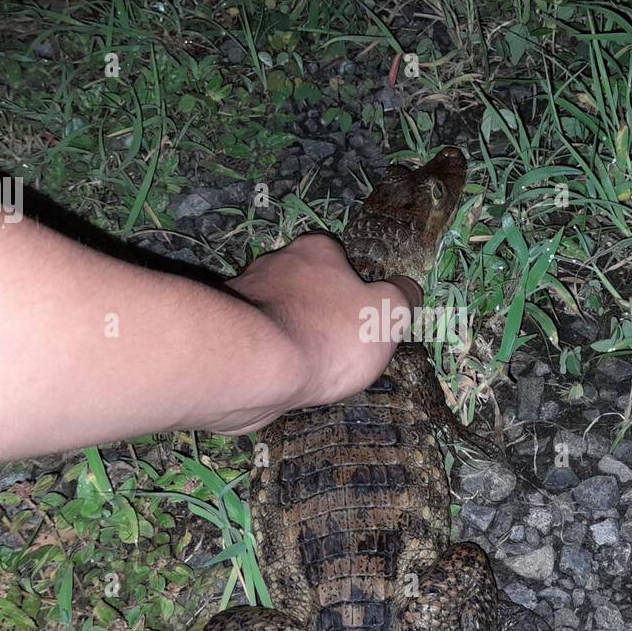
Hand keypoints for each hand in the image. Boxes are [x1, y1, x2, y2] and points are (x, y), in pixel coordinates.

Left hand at [214, 233, 419, 434]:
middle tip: (336, 348)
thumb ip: (402, 298)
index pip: (338, 258)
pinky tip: (278, 380)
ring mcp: (241, 297)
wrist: (254, 369)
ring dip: (290, 337)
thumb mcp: (388, 314)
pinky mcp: (223, 332)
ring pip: (275, 315)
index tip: (359, 319)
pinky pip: (253, 342)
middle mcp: (273, 263)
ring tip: (307, 370)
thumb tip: (408, 289)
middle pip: (304, 286)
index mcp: (314, 250)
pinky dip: (266, 357)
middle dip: (317, 313)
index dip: (352, 289)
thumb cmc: (328, 335)